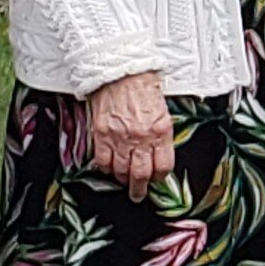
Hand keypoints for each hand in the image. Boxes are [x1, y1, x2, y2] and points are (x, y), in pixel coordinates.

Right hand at [86, 71, 175, 197]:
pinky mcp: (101, 133)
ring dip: (122, 180)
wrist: (121, 71)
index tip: (156, 179)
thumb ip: (160, 135)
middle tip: (138, 194)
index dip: (159, 177)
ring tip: (123, 182)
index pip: (163, 166)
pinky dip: (105, 168)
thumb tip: (158, 154)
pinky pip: (102, 160)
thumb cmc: (143, 86)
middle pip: (141, 174)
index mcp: (161, 131)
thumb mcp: (162, 111)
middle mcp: (141, 137)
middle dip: (139, 189)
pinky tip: (108, 168)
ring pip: (120, 171)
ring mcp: (119, 137)